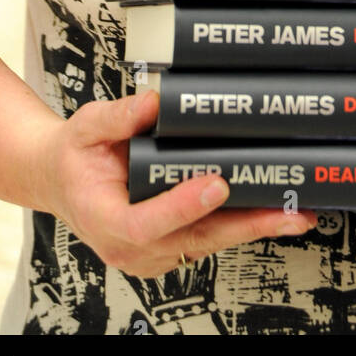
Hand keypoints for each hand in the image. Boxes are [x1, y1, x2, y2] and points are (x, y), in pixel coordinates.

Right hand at [38, 89, 317, 277]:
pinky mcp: (169, 248)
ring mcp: (151, 253)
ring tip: (293, 213)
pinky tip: (271, 212)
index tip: (215, 184)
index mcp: (104, 219)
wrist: (62, 182)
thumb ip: (118, 117)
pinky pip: (208, 239)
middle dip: (243, 225)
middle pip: (192, 240)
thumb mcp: (86, 127)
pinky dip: (240, 226)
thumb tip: (154, 102)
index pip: (145, 223)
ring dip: (251, 229)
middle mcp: (130, 246)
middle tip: (284, 211)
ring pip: (208, 243)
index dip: (182, 207)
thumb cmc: (74, 158)